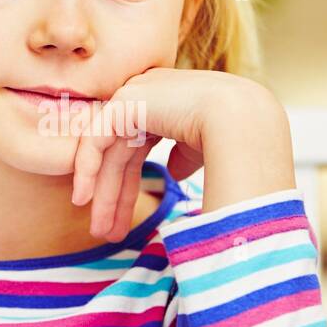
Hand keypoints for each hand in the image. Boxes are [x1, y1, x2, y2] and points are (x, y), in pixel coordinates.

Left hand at [69, 68, 294, 239]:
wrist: (243, 124)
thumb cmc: (236, 139)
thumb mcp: (203, 149)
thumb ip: (184, 154)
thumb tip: (174, 171)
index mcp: (168, 106)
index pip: (138, 149)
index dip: (129, 187)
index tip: (123, 221)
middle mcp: (149, 96)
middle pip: (121, 154)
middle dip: (114, 196)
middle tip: (106, 231)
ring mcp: (136, 95)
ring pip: (108, 152)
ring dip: (103, 193)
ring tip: (100, 229)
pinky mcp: (126, 100)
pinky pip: (96, 139)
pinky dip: (87, 169)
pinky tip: (83, 200)